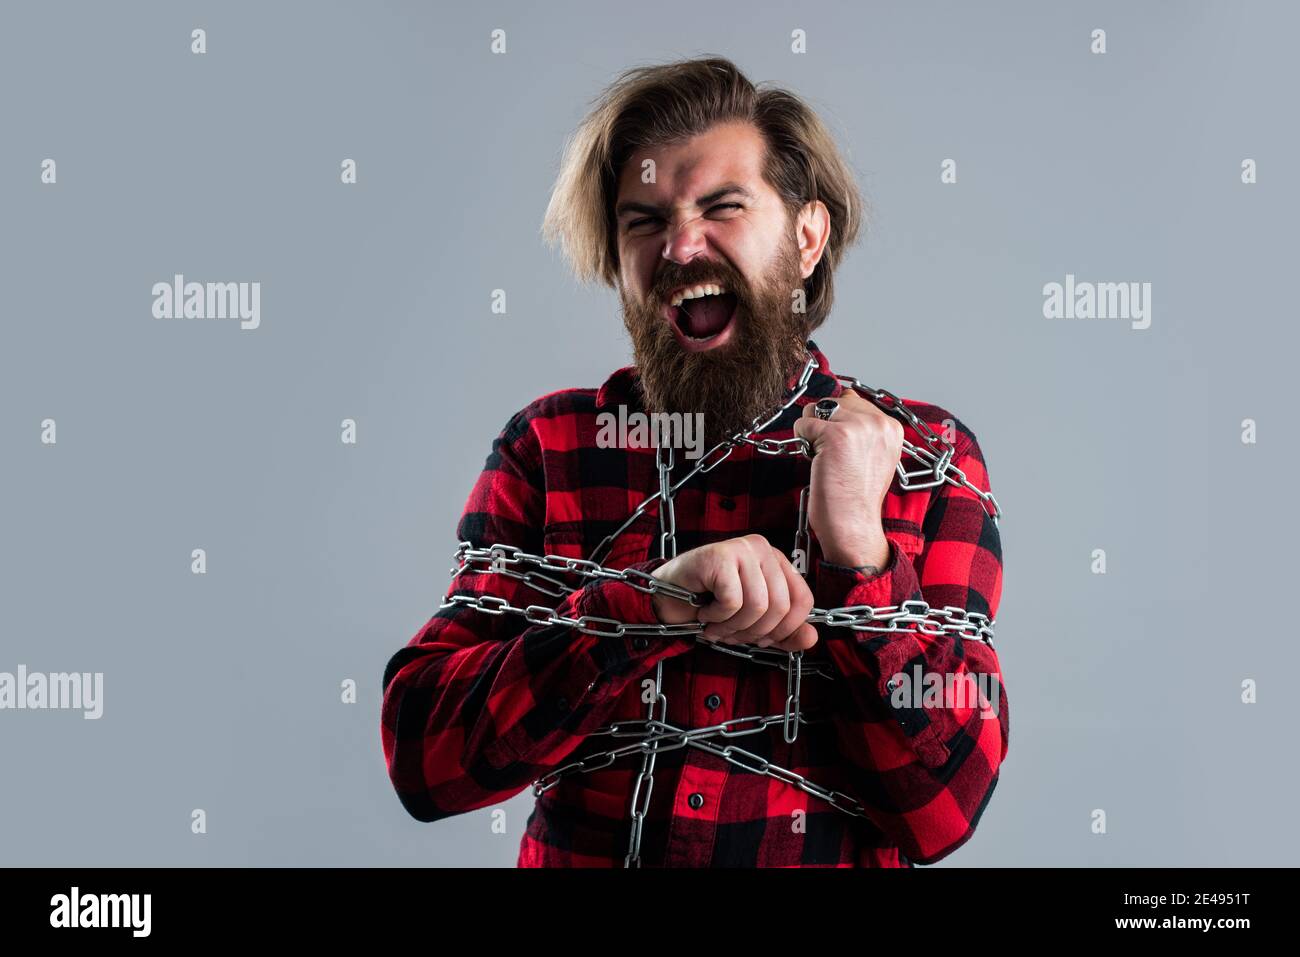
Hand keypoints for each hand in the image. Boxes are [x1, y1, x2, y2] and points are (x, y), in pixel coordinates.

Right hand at [650, 534, 817, 651]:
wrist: (666, 598)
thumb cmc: (708, 606)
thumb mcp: (752, 623)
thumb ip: (783, 632)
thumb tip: (811, 639)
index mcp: (777, 562)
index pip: (803, 600)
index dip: (785, 629)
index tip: (761, 638)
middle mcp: (763, 549)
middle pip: (781, 606)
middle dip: (754, 632)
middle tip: (732, 633)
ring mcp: (742, 548)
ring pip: (758, 606)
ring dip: (733, 627)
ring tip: (716, 624)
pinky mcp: (719, 555)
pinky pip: (732, 601)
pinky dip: (716, 617)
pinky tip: (705, 612)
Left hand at [792, 390, 900, 567]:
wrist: (853, 525)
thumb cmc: (856, 497)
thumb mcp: (872, 455)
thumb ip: (863, 427)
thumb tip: (843, 397)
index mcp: (892, 427)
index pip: (852, 401)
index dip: (839, 424)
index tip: (844, 451)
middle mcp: (880, 423)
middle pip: (833, 402)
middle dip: (825, 426)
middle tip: (835, 458)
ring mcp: (859, 427)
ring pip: (816, 410)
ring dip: (812, 433)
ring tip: (827, 459)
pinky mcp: (837, 435)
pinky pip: (803, 424)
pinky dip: (802, 442)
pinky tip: (818, 462)